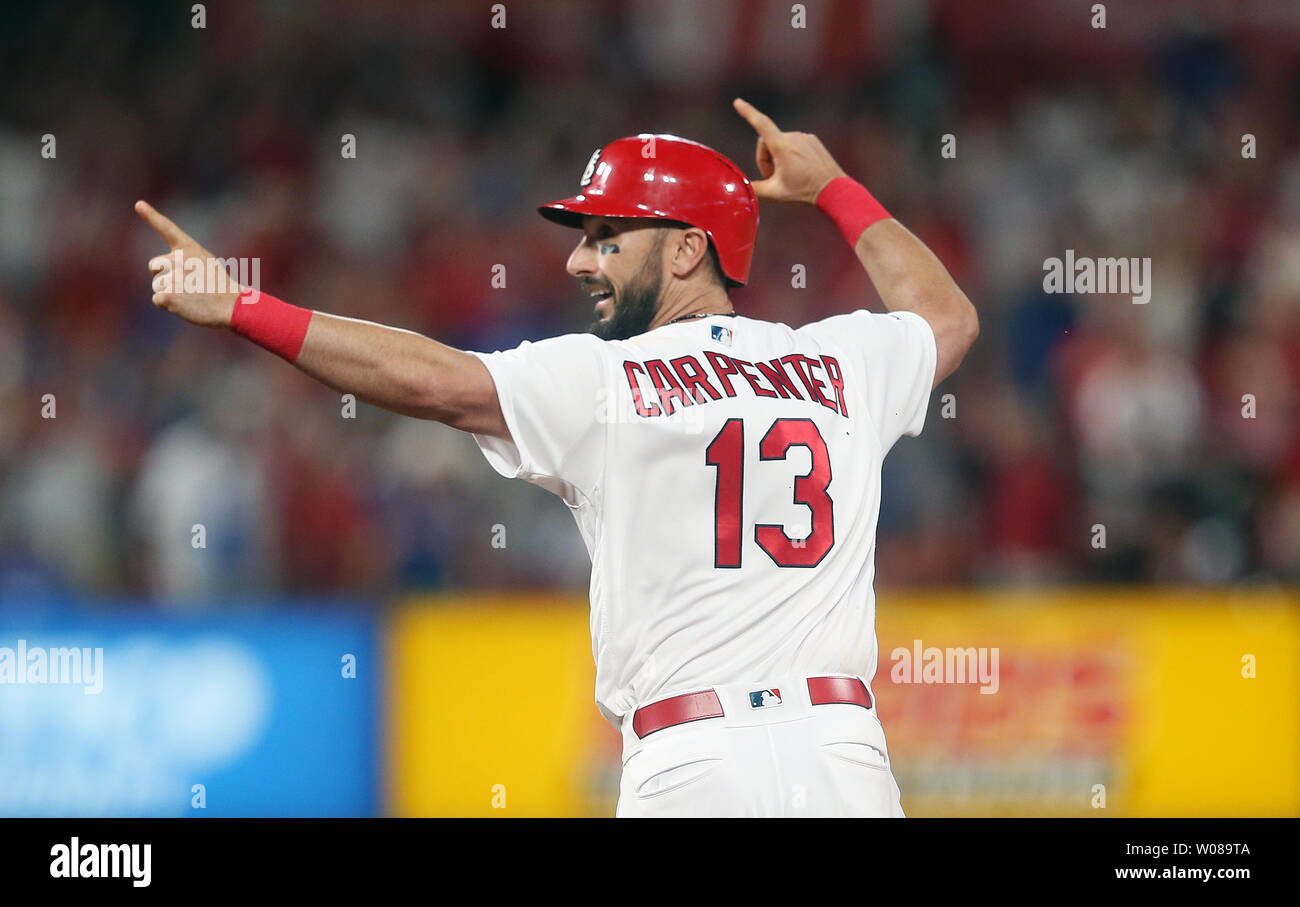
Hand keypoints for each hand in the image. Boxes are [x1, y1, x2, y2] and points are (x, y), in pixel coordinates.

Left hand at [135, 200, 240, 327]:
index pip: (167, 228)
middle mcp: (177, 259)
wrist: (232, 306)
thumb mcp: (206, 263)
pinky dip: (168, 304)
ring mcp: (172, 277)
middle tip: (188, 284)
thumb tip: (164, 267)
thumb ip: (185, 259)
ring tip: (191, 296)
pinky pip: (157, 299)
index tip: (139, 204)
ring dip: (169, 292)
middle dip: (164, 275)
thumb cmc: (220, 287)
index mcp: (189, 248)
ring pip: (157, 285)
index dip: (151, 216)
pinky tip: (186, 305)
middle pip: (154, 266)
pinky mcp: (168, 295)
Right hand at [732, 98, 846, 204]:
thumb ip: (755, 189)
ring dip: (779, 158)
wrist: (834, 190)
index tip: (738, 102)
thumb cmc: (804, 192)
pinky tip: (800, 170)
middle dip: (766, 159)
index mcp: (782, 146)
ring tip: (789, 176)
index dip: (747, 112)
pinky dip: (791, 155)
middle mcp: (793, 137)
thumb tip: (742, 187)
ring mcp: (805, 137)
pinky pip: (795, 144)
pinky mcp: (813, 141)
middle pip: (768, 143)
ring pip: (781, 144)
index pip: (760, 124)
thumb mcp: (776, 193)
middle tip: (773, 179)